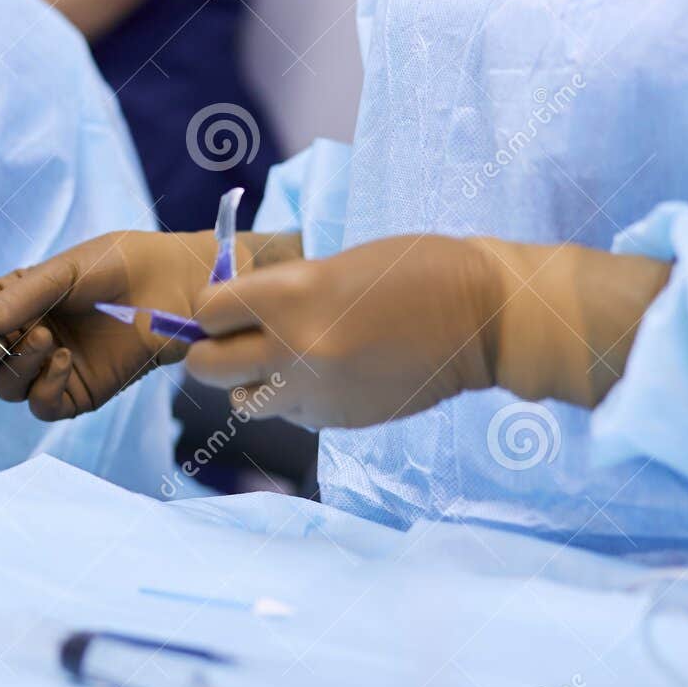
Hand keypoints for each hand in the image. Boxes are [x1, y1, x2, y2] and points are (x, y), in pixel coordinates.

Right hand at [0, 231, 217, 420]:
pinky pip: (43, 406)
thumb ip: (21, 296)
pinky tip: (64, 360)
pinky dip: (44, 387)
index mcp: (24, 301)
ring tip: (46, 339)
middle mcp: (34, 335)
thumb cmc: (124, 267)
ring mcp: (55, 367)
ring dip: (16, 367)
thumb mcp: (67, 272)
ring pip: (9, 386)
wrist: (178, 288)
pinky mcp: (80, 393)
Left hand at [186, 236, 499, 429]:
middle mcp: (292, 348)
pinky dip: (293, 401)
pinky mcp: (336, 420)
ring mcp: (314, 391)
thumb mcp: (335, 266)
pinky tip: (323, 378)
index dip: (213, 309)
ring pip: (243, 402)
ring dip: (250, 384)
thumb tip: (235, 312)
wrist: (481, 321)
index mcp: (291, 295)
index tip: (228, 307)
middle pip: (206, 367)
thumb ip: (282, 292)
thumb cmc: (414, 272)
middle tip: (232, 343)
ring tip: (279, 364)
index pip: (207, 312)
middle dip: (211, 353)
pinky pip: (288, 416)